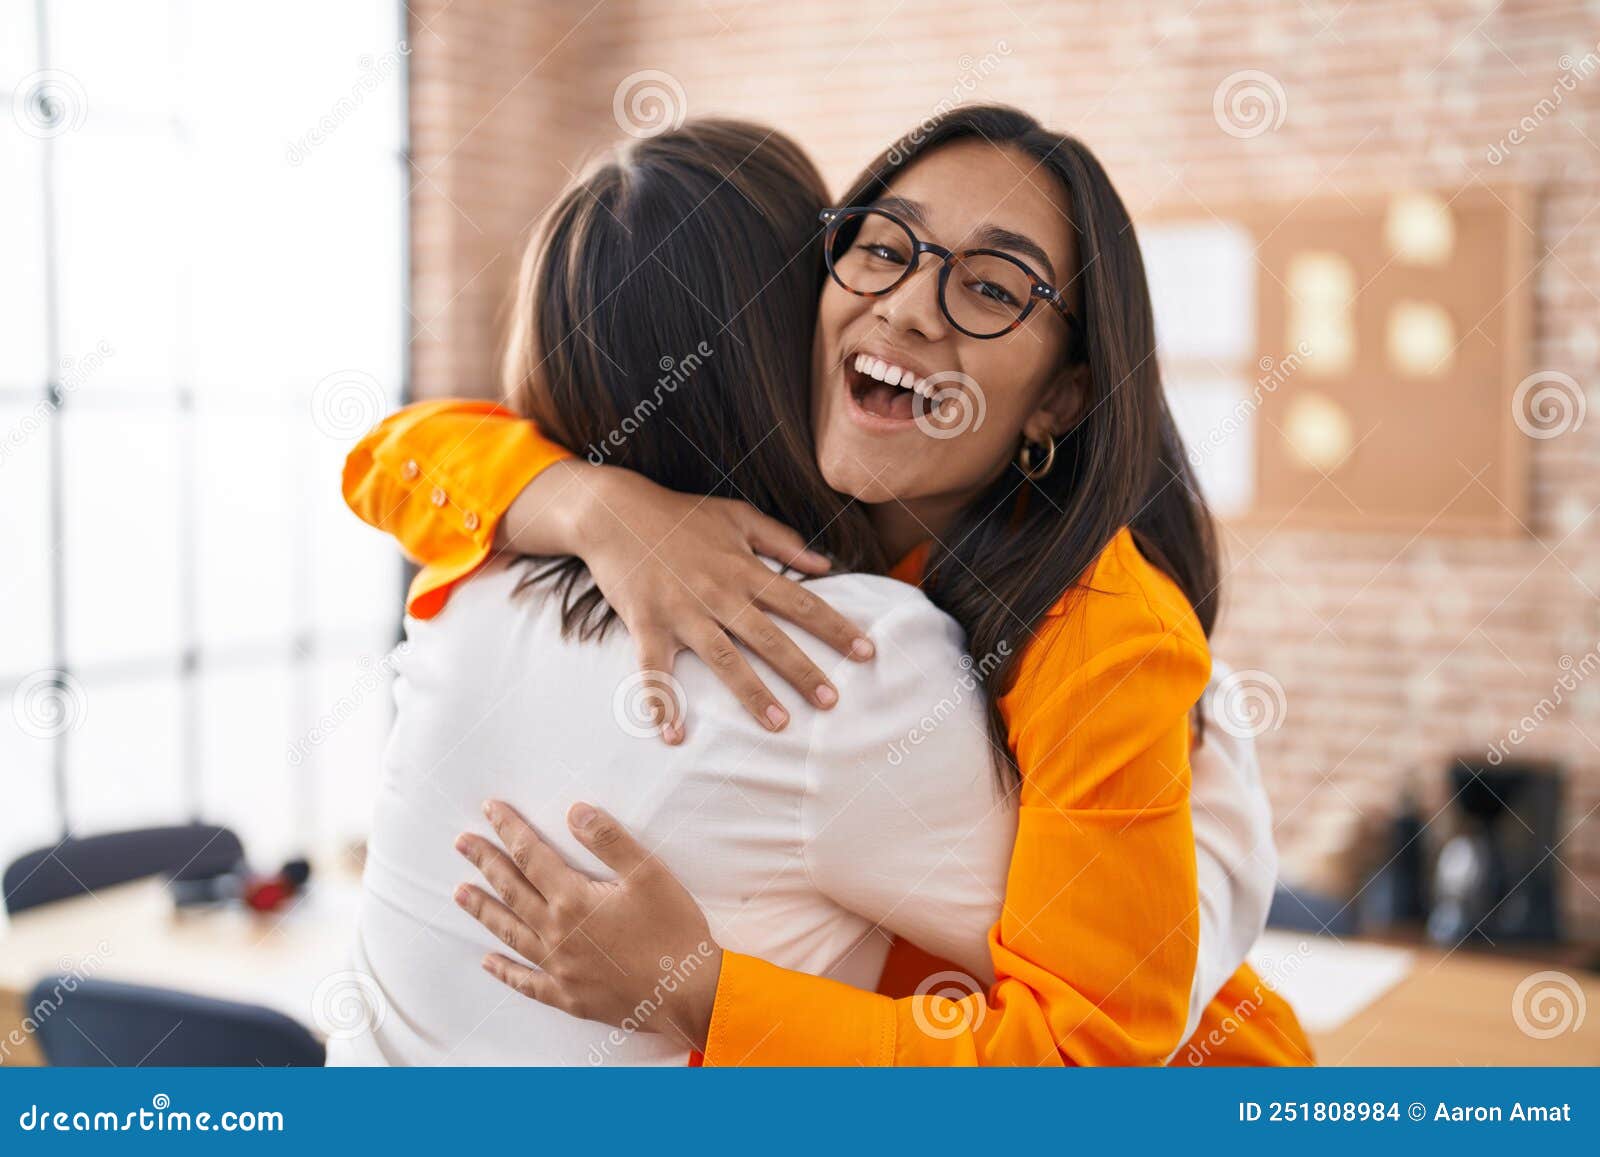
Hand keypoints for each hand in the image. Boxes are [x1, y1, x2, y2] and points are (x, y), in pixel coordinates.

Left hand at [454, 799, 722, 1051]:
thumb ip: (609, 841)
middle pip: (511, 890)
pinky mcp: (569, 996)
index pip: (531, 855)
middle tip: (461, 843)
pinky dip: (505, 971)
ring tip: (459, 892)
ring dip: (483, 910)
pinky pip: (527, 982)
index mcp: (573, 900)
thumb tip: (575, 812)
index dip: (509, 828)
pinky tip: (488, 962)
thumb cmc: (674, 932)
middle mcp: (557, 934)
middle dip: (485, 862)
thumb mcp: (649, 875)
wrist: (690, 993)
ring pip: (510, 933)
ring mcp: (559, 968)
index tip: (490, 809)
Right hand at [504, 463, 875, 741]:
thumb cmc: (680, 515)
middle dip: (803, 670)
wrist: (614, 511)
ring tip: (779, 724)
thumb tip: (826, 565)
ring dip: (752, 693)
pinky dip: (661, 702)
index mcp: (744, 569)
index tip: (865, 653)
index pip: (800, 603)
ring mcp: (682, 611)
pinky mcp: (646, 624)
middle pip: (770, 637)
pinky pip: (654, 670)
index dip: (835, 627)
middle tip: (831, 702)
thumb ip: (782, 541)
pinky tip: (672, 734)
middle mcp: (719, 593)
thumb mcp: (737, 516)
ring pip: (724, 659)